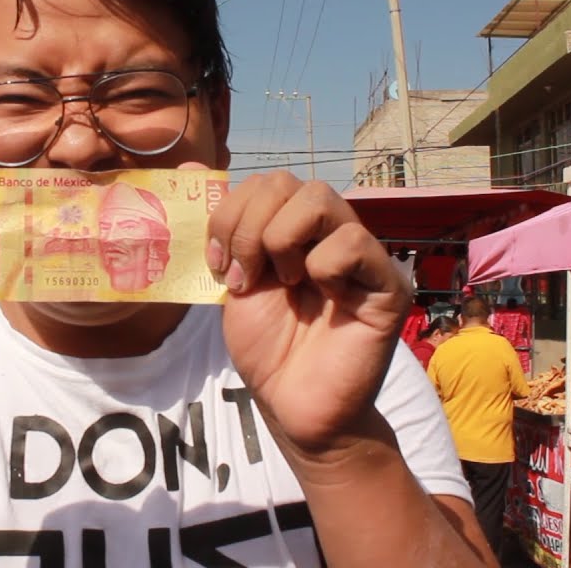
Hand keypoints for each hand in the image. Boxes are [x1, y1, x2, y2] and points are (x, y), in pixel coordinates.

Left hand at [206, 172, 409, 454]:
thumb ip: (221, 229)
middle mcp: (329, 232)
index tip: (219, 266)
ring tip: (285, 284)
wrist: (293, 405)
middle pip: (286, 181)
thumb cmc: (268, 347)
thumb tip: (183, 166)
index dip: (230, 215)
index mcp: (294, 229)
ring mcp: (361, 253)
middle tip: (246, 277)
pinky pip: (352, 243)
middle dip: (248, 226)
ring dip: (282, 241)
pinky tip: (324, 298)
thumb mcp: (234, 280)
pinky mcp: (387, 284)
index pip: (264, 182)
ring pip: (320, 198)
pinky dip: (323, 267)